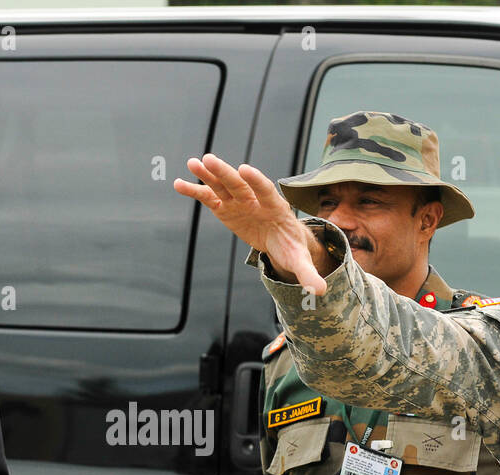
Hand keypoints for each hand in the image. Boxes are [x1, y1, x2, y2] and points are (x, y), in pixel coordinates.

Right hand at [173, 153, 329, 293]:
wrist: (281, 240)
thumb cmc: (292, 248)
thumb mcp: (300, 261)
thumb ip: (307, 273)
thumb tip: (321, 290)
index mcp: (276, 208)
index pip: (266, 191)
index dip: (256, 181)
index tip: (245, 169)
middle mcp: (256, 200)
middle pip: (240, 184)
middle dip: (226, 172)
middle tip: (210, 160)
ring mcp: (239, 202)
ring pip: (223, 185)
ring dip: (208, 174)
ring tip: (192, 163)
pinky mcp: (226, 207)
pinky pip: (210, 198)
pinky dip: (195, 191)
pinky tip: (178, 184)